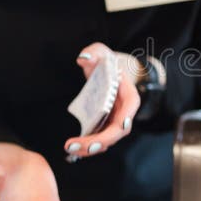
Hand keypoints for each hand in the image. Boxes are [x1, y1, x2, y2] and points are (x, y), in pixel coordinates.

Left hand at [63, 42, 141, 158]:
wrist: (109, 71)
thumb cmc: (108, 63)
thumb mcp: (102, 52)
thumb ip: (94, 52)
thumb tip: (84, 58)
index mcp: (128, 96)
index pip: (129, 111)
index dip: (123, 122)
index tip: (114, 128)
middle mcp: (124, 113)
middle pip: (116, 132)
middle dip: (99, 142)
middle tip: (75, 146)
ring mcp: (114, 121)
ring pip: (107, 140)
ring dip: (90, 147)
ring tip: (71, 148)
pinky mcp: (103, 126)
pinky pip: (98, 139)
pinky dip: (87, 145)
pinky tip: (72, 148)